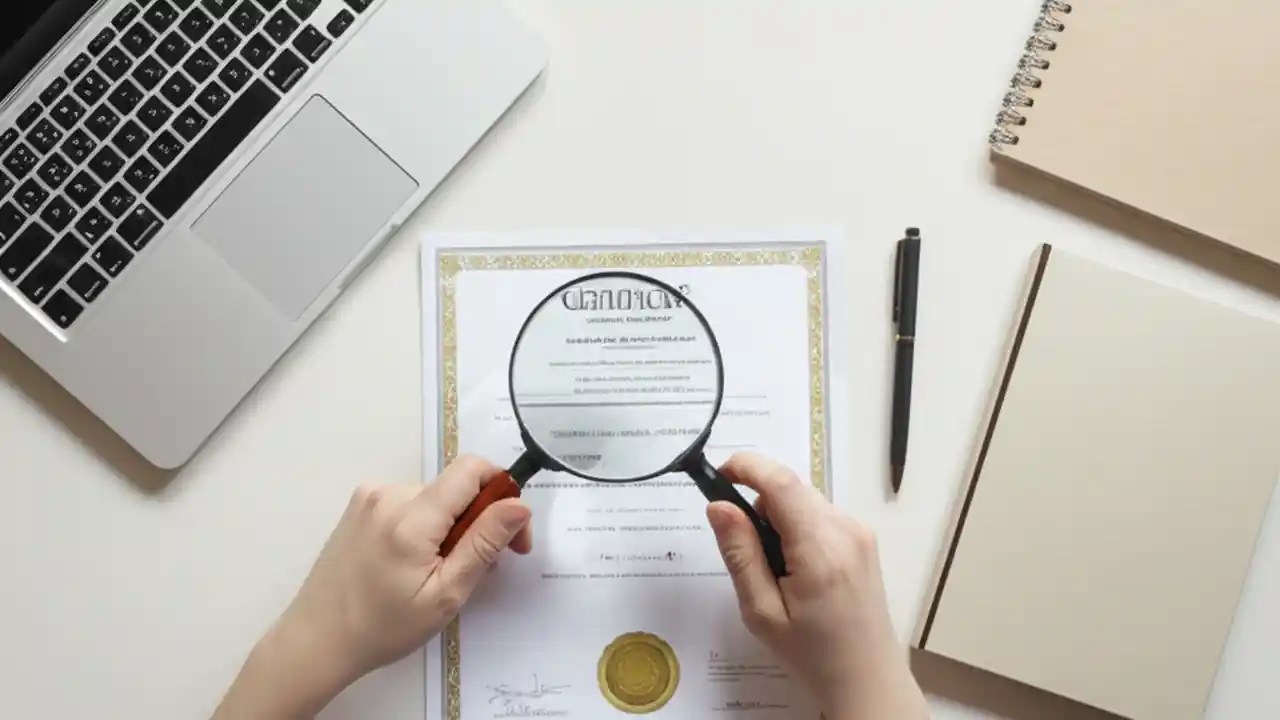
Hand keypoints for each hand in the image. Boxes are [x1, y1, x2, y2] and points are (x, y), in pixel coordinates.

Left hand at [212, 456, 531, 719]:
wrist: (317, 639)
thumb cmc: (383, 628)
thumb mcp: (444, 595)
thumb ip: (484, 544)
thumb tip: (519, 505)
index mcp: (411, 517)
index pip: (472, 469)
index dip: (502, 491)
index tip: (510, 532)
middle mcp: (388, 495)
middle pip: (455, 487)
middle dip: (479, 519)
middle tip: (480, 567)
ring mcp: (370, 497)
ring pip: (435, 497)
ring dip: (451, 526)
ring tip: (440, 571)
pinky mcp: (360, 505)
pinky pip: (411, 502)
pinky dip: (426, 525)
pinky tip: (415, 562)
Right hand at [706, 453, 927, 719]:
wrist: (866, 680)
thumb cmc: (810, 654)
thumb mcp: (761, 612)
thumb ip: (740, 554)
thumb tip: (718, 505)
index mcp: (820, 549)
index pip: (781, 482)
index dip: (746, 466)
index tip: (717, 474)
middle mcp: (846, 530)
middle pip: (791, 488)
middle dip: (759, 503)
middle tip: (746, 551)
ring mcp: (859, 532)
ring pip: (804, 500)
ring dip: (779, 518)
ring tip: (775, 571)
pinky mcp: (863, 539)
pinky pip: (820, 514)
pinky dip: (798, 527)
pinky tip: (797, 570)